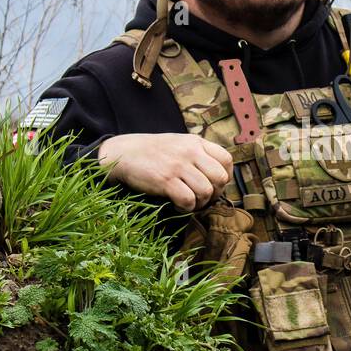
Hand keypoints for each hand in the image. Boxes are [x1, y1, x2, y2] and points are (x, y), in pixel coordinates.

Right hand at [98, 133, 233, 211]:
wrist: (124, 153)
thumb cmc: (153, 152)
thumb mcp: (180, 143)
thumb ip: (199, 154)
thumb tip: (218, 178)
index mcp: (196, 142)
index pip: (227, 159)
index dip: (225, 176)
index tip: (214, 185)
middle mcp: (190, 152)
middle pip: (220, 178)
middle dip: (215, 194)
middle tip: (202, 198)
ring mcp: (178, 165)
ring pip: (206, 191)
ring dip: (200, 203)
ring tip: (189, 203)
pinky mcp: (165, 180)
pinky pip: (188, 201)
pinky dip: (186, 208)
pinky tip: (178, 206)